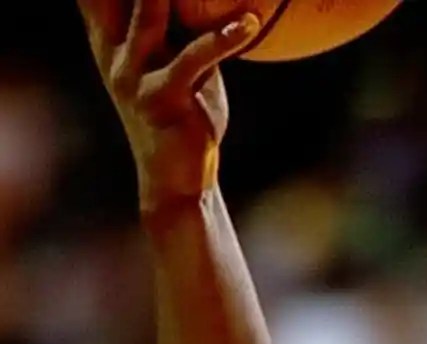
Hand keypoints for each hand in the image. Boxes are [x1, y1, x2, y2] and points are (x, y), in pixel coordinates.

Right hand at [77, 0, 260, 209]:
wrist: (177, 176)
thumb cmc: (185, 114)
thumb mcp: (180, 63)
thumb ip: (181, 26)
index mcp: (109, 37)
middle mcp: (110, 50)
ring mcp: (131, 73)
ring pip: (149, 14)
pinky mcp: (161, 97)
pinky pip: (195, 59)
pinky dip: (225, 37)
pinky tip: (248, 21)